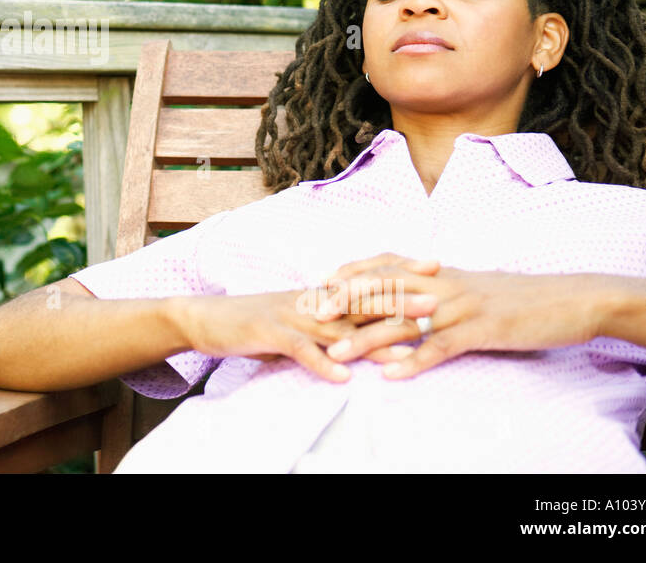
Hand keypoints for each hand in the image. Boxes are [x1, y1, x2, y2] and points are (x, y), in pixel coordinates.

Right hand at [176, 288, 425, 384]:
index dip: (398, 274)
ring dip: (373, 336)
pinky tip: (343, 377)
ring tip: (406, 345)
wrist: (207, 317)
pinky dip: (321, 363)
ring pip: (338, 326)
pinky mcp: (270, 334)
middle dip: (401, 301)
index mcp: (319, 296)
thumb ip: (327, 324)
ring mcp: (291, 316)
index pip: (365, 283)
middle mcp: (311, 302)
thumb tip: (359, 332)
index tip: (433, 267)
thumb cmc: (253, 320)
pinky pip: (300, 350)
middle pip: (361, 301)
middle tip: (438, 300)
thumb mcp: (295, 318)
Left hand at [313, 256, 604, 378]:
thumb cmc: (518, 295)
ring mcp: (460, 306)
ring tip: (337, 354)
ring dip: (367, 339)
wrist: (568, 298)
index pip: (383, 266)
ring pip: (403, 320)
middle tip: (309, 317)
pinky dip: (414, 361)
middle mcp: (441, 283)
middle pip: (381, 289)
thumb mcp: (471, 286)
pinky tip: (392, 375)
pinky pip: (441, 346)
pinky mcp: (480, 329)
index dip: (348, 275)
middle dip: (343, 303)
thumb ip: (438, 287)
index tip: (316, 285)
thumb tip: (410, 293)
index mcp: (438, 272)